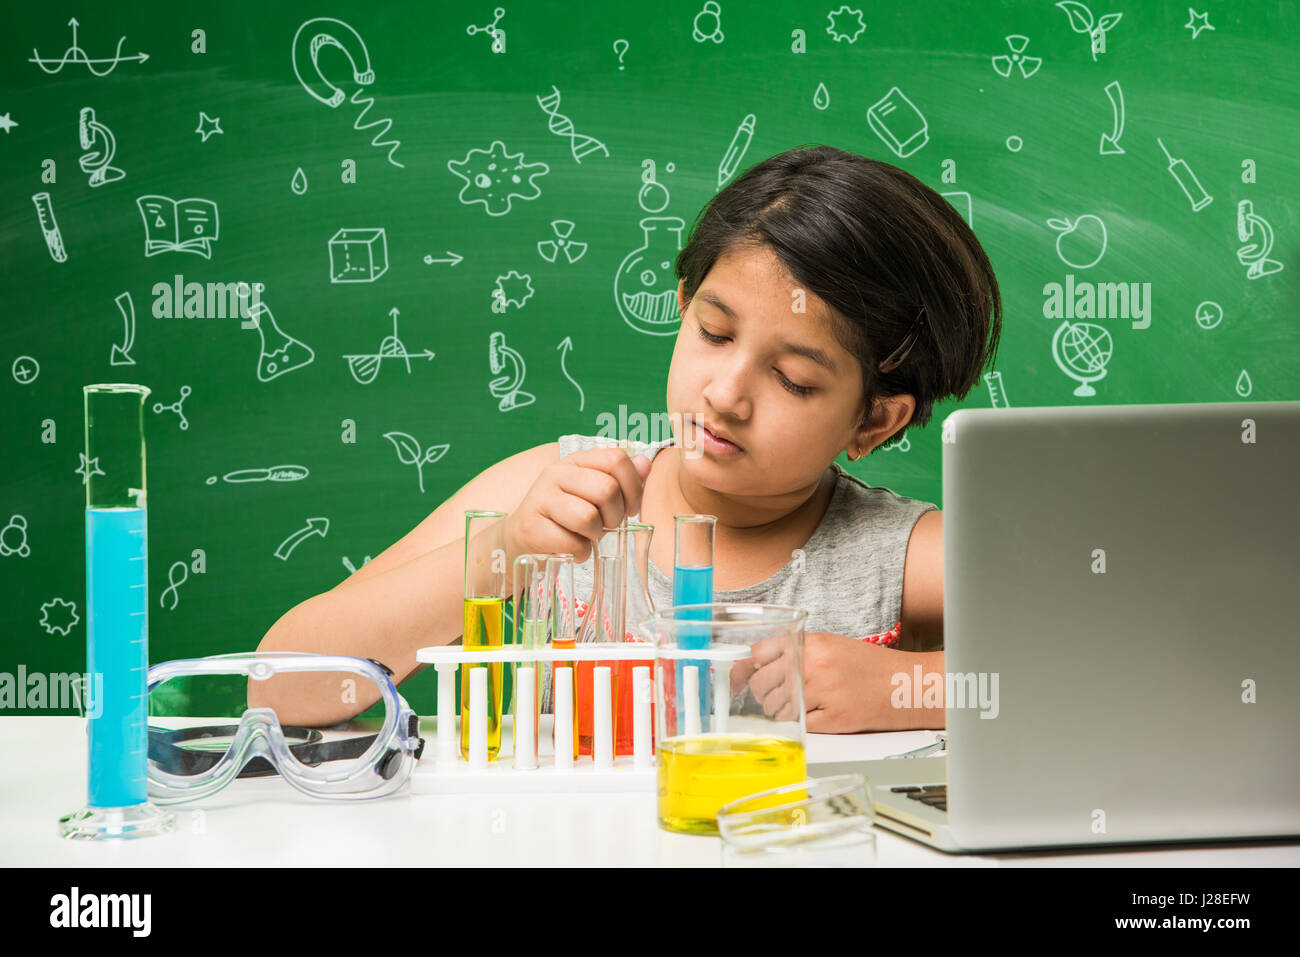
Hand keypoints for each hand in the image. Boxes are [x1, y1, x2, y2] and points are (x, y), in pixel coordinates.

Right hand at [502, 447, 651, 563]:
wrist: (520, 539)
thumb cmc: (565, 517)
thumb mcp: (592, 494)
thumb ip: (621, 479)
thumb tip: (645, 463)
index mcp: (576, 461)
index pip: (616, 459)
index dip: (633, 487)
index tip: (630, 508)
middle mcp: (555, 473)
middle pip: (606, 489)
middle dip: (615, 516)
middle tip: (605, 526)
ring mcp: (540, 498)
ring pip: (588, 517)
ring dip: (595, 535)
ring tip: (585, 536)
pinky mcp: (531, 527)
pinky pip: (573, 543)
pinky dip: (580, 552)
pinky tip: (571, 549)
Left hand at [748, 632, 943, 732]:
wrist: (905, 685)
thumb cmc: (869, 667)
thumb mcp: (830, 646)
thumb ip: (796, 650)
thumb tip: (754, 662)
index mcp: (811, 643)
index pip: (760, 653)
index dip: (745, 668)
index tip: (738, 677)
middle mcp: (813, 664)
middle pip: (762, 683)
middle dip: (762, 692)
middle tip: (774, 693)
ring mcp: (821, 692)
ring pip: (775, 707)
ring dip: (778, 709)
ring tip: (798, 704)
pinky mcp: (830, 719)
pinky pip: (795, 724)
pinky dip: (796, 723)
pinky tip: (809, 715)